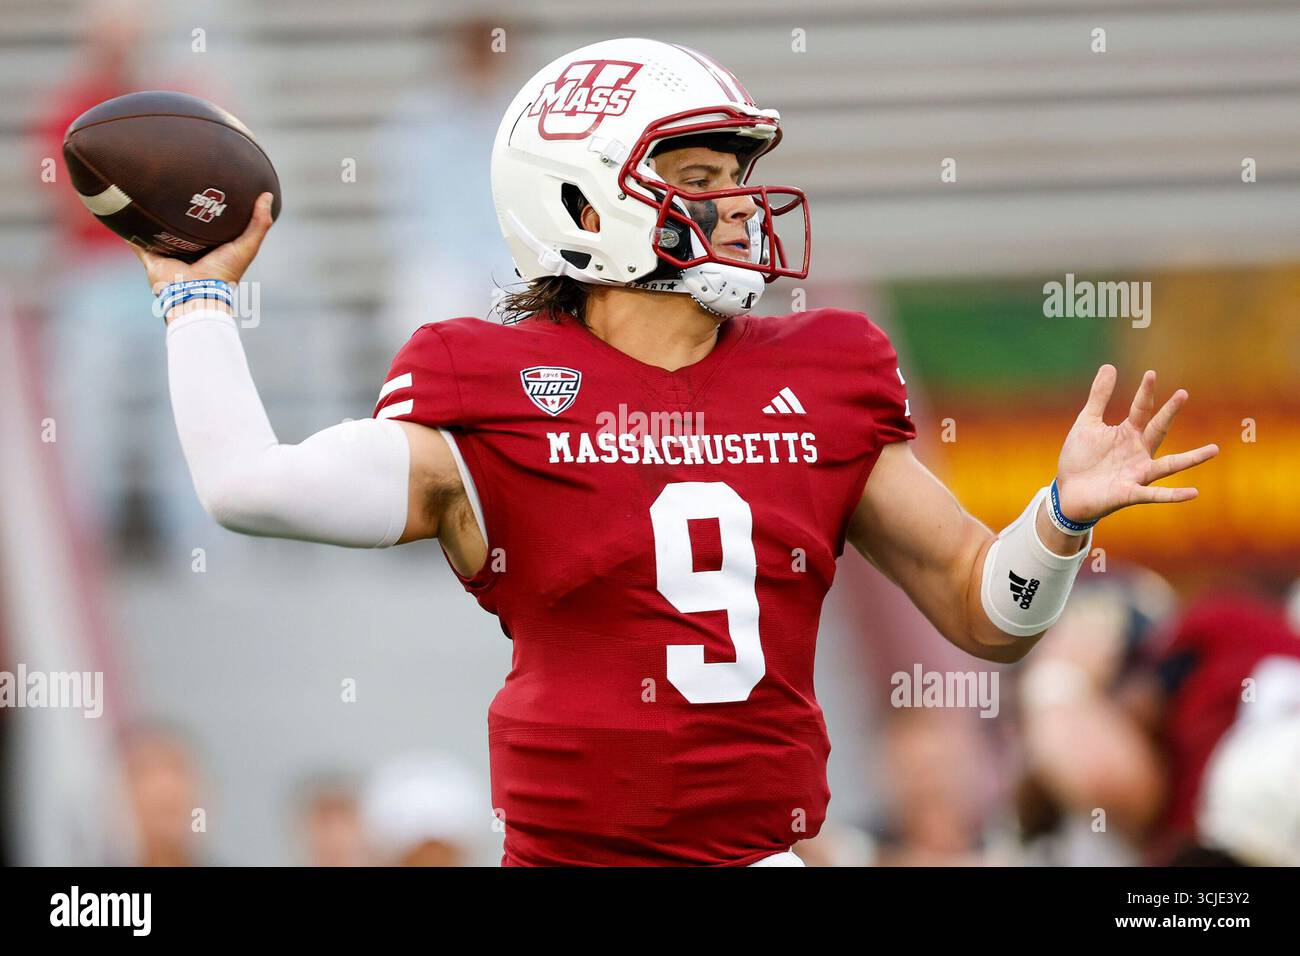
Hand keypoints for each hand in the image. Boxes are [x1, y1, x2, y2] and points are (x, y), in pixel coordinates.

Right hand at [131, 191, 274, 293]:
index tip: (205, 186)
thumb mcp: (247, 246)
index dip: (206, 207)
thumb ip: (259, 223)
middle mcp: (187, 250)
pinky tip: (119, 211)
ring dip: (149, 216)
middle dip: (175, 209)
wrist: (197, 293)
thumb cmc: (225, 273)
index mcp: (209, 248)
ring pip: (155, 231)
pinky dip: (126, 228)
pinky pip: (134, 240)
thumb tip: (267, 195)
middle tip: (171, 183)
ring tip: (142, 190)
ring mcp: (167, 254)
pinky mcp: (150, 258)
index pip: (206, 224)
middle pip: (179, 225)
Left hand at [1055, 365, 1217, 522]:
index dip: (1145, 392)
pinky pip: (1155, 494)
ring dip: (1191, 459)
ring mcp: (1137, 473)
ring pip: (1169, 465)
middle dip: (1168, 413)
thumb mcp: (1087, 423)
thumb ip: (1099, 397)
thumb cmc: (1080, 458)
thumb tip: (1110, 366)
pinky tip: (1193, 493)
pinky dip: (1173, 495)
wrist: (1067, 491)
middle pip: (1158, 429)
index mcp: (1129, 433)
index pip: (1142, 409)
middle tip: (1183, 393)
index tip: (1151, 373)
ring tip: (1214, 450)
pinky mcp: (1130, 493)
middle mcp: (1139, 452)